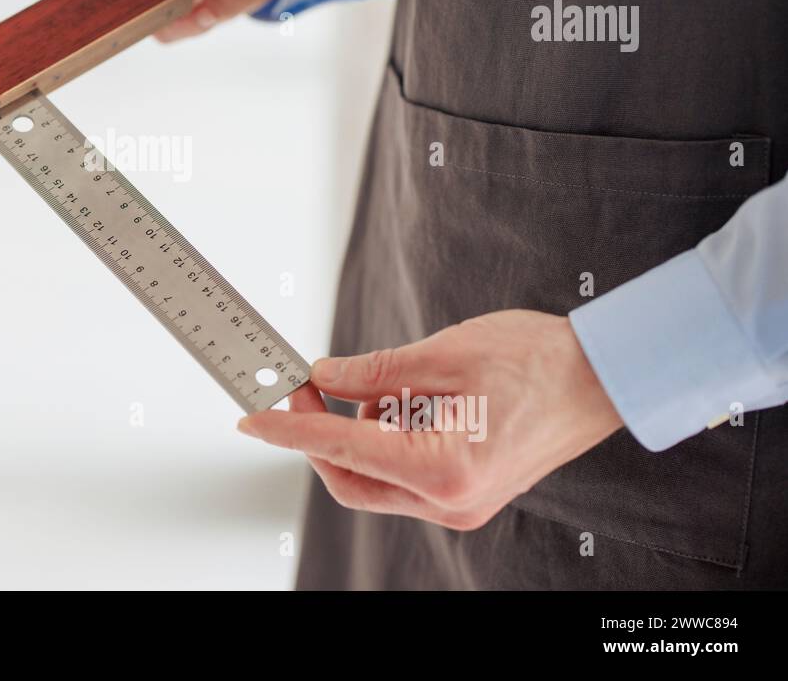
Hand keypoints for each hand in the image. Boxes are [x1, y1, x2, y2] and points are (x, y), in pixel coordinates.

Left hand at [238, 310, 624, 529]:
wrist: (605, 378)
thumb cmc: (540, 362)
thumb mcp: (444, 354)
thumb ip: (374, 372)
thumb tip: (323, 377)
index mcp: (443, 469)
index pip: (342, 449)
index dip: (290, 429)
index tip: (253, 416)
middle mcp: (450, 501)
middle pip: (351, 479)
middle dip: (320, 434)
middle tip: (307, 385)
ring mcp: (460, 504)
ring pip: (375, 479)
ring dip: (359, 433)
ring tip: (380, 384)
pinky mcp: (467, 493)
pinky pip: (403, 474)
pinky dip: (388, 439)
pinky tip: (403, 401)